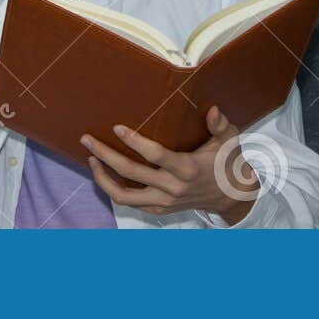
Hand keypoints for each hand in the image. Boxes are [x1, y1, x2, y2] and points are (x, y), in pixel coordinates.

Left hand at [81, 105, 256, 224]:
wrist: (231, 196)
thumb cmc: (227, 162)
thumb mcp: (229, 140)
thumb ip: (220, 125)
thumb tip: (213, 109)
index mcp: (188, 169)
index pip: (156, 156)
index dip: (135, 142)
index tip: (117, 128)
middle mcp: (173, 188)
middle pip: (131, 173)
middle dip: (105, 156)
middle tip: (87, 140)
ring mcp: (164, 201)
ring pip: (124, 195)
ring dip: (103, 178)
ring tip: (91, 159)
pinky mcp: (159, 209)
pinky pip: (130, 202)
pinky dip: (113, 189)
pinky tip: (104, 173)